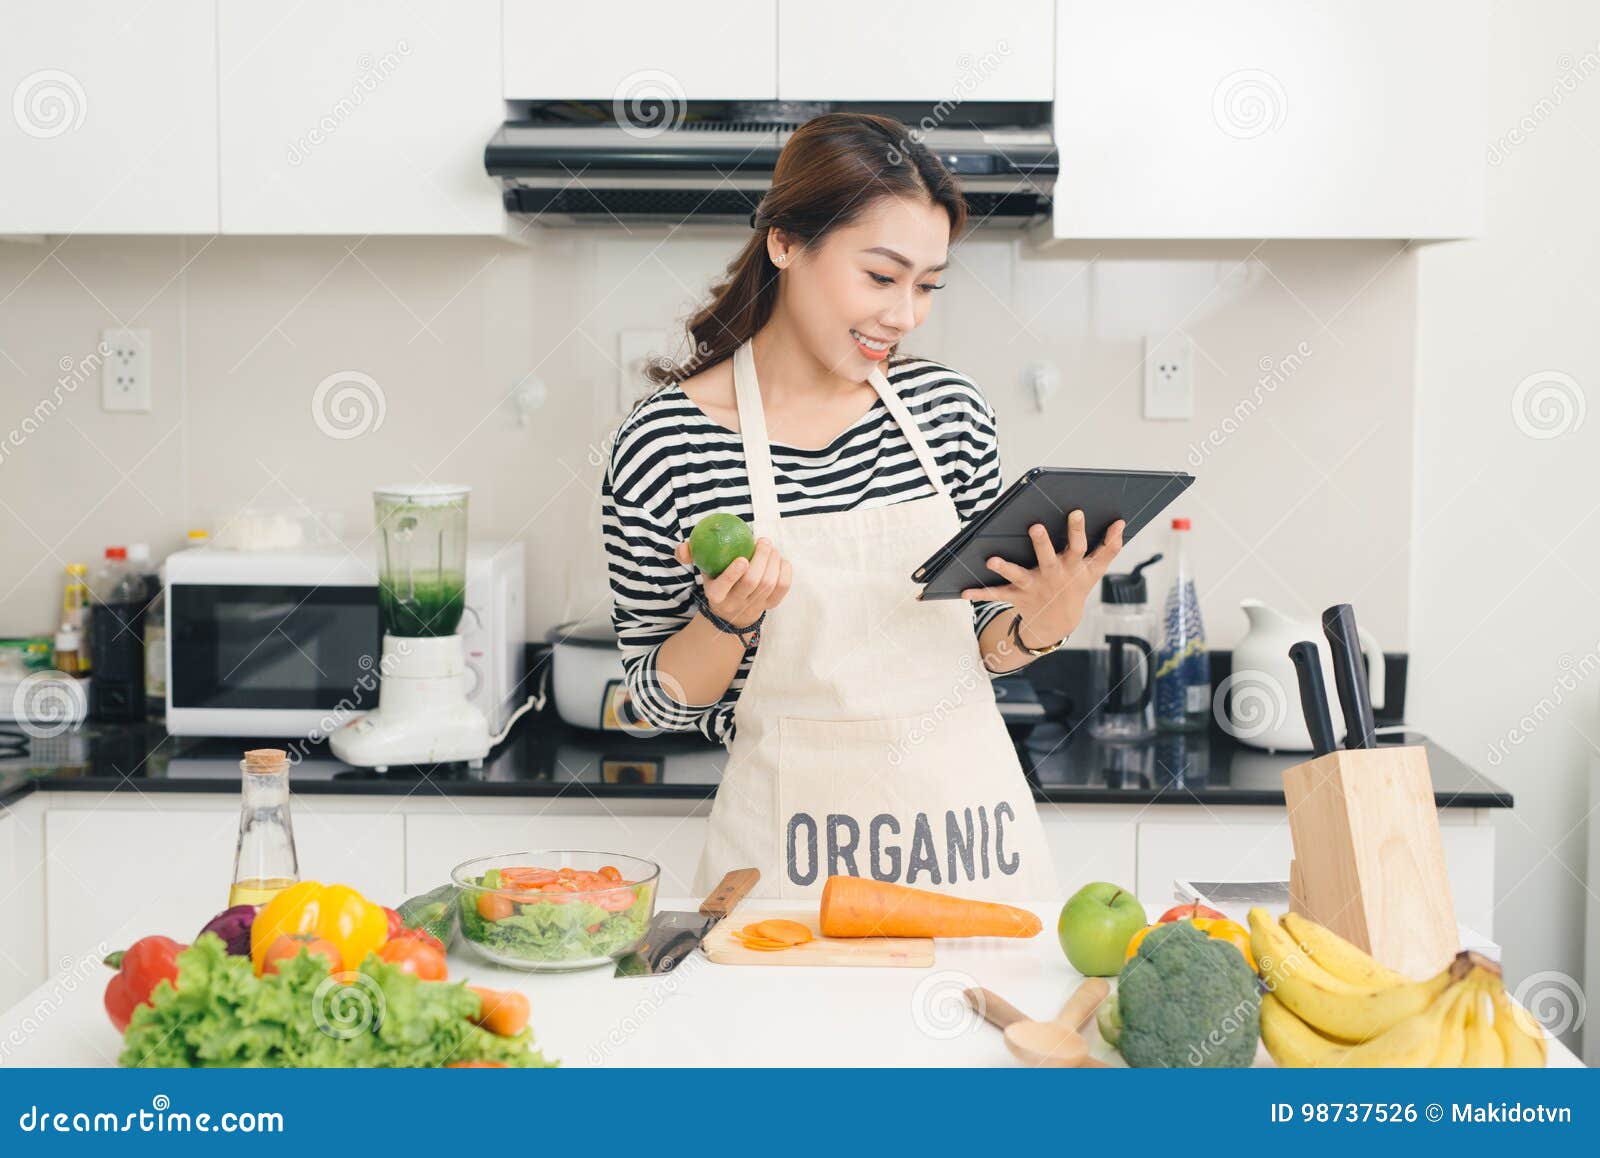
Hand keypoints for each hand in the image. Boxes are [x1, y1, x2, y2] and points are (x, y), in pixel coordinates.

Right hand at [674, 537, 792, 629]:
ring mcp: (754, 605)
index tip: (742, 558)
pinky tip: (780, 560)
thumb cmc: (716, 580)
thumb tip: (684, 547)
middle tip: (763, 541)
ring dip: (773, 561)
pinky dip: (785, 571)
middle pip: (753, 582)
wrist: (732, 611)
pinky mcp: (770, 605)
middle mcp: (736, 603)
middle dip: (761, 559)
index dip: (733, 574)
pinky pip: (782, 588)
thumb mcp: (702, 570)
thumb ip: (690, 555)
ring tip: (770, 547)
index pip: (724, 586)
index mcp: (716, 594)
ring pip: (769, 583)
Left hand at [960, 510, 1124, 645]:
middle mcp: (1053, 575)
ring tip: (992, 559)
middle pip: (1048, 557)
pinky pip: (996, 595)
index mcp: (1072, 566)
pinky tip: (963, 591)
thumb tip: (1122, 523)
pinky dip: (980, 593)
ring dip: (1005, 568)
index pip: (1078, 546)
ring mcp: (1034, 586)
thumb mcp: (1095, 570)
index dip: (1077, 529)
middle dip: (1041, 543)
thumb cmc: (1076, 586)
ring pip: (1018, 576)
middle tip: (1034, 526)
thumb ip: (1109, 547)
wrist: (1058, 623)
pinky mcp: (1017, 596)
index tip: (1075, 511)